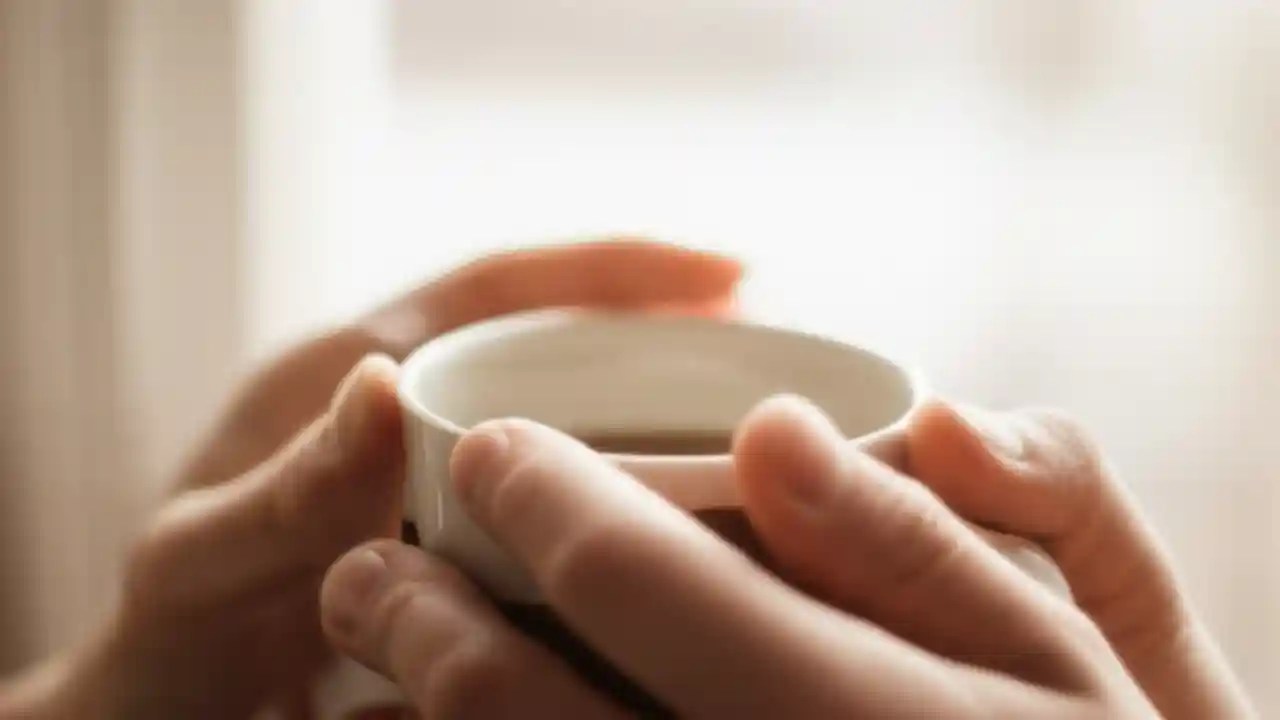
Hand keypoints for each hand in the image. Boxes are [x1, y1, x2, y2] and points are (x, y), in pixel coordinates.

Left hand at [14, 240, 739, 719]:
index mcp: (344, 377)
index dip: (616, 268)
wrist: (169, 712)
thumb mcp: (204, 561)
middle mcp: (410, 413)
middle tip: (777, 365)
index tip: (730, 275)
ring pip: (575, 434)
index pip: (500, 288)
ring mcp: (446, 482)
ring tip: (761, 457)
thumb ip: (288, 488)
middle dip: (668, 344)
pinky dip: (623, 521)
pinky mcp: (468, 547)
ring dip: (660, 434)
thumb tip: (385, 388)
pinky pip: (563, 517)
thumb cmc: (169, 636)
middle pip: (562, 350)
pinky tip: (681, 551)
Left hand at [319, 396, 1224, 717]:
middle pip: (516, 707)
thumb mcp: (1057, 656)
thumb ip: (917, 548)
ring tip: (380, 651)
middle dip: (419, 621)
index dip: (540, 495)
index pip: (632, 578)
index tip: (494, 448)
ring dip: (420, 716)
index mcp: (847, 712)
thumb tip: (776, 433)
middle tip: (366, 573)